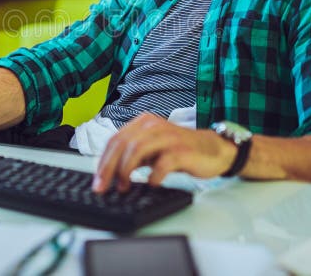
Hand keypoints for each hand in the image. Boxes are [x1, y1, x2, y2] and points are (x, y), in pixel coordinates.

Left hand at [92, 113, 235, 192]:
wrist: (213, 149)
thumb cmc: (180, 151)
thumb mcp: (152, 150)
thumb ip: (133, 156)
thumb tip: (109, 173)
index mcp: (143, 123)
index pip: (115, 140)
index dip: (103, 161)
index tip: (97, 180)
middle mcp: (153, 126)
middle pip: (123, 145)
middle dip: (109, 168)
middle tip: (103, 187)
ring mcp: (168, 137)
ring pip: (137, 150)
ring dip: (126, 171)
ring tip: (124, 187)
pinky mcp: (182, 150)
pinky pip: (162, 163)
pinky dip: (153, 175)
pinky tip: (151, 183)